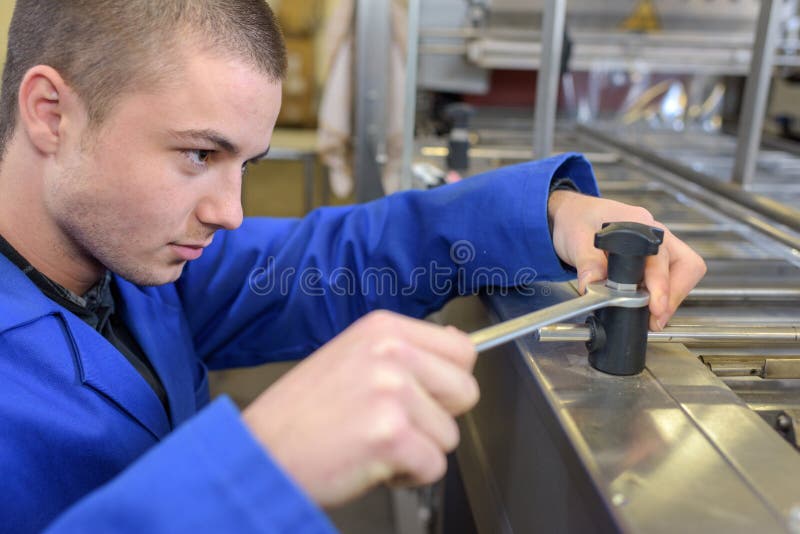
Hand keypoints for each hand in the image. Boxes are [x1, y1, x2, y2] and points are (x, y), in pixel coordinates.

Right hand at [242, 310, 478, 507]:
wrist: (260, 453)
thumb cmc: (301, 413)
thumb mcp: (353, 357)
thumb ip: (405, 351)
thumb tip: (458, 345)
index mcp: (383, 329)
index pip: (462, 350)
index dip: (448, 383)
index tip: (425, 397)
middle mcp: (391, 353)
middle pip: (465, 391)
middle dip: (437, 419)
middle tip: (393, 425)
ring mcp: (392, 392)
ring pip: (449, 434)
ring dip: (417, 450)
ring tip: (373, 443)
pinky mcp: (390, 435)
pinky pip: (434, 466)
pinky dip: (407, 476)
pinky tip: (372, 463)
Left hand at [548, 190, 706, 330]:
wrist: (573, 214)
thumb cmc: (577, 219)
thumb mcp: (575, 240)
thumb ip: (587, 263)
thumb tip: (592, 286)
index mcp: (639, 222)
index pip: (661, 256)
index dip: (661, 285)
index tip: (655, 307)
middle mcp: (655, 233)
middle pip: (685, 266)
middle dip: (673, 296)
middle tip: (655, 319)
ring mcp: (658, 245)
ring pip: (683, 273)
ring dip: (670, 297)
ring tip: (650, 316)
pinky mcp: (655, 257)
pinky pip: (672, 277)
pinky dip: (663, 295)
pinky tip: (646, 304)